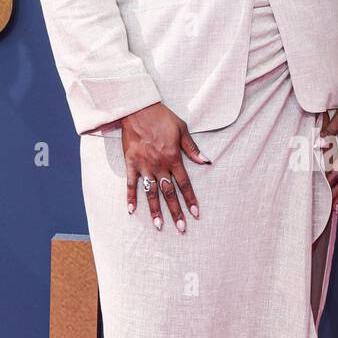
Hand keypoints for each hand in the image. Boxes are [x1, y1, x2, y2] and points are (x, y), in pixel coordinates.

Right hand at [120, 101, 210, 231]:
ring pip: (151, 193)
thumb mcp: (182, 130)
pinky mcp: (131, 163)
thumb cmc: (162, 117)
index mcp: (174, 158)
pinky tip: (132, 211)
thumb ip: (193, 149)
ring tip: (160, 226)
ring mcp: (144, 165)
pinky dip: (130, 197)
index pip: (185, 184)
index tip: (196, 214)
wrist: (138, 109)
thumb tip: (206, 161)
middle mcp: (160, 165)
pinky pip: (130, 184)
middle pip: (169, 193)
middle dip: (176, 212)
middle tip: (181, 228)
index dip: (191, 200)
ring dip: (156, 210)